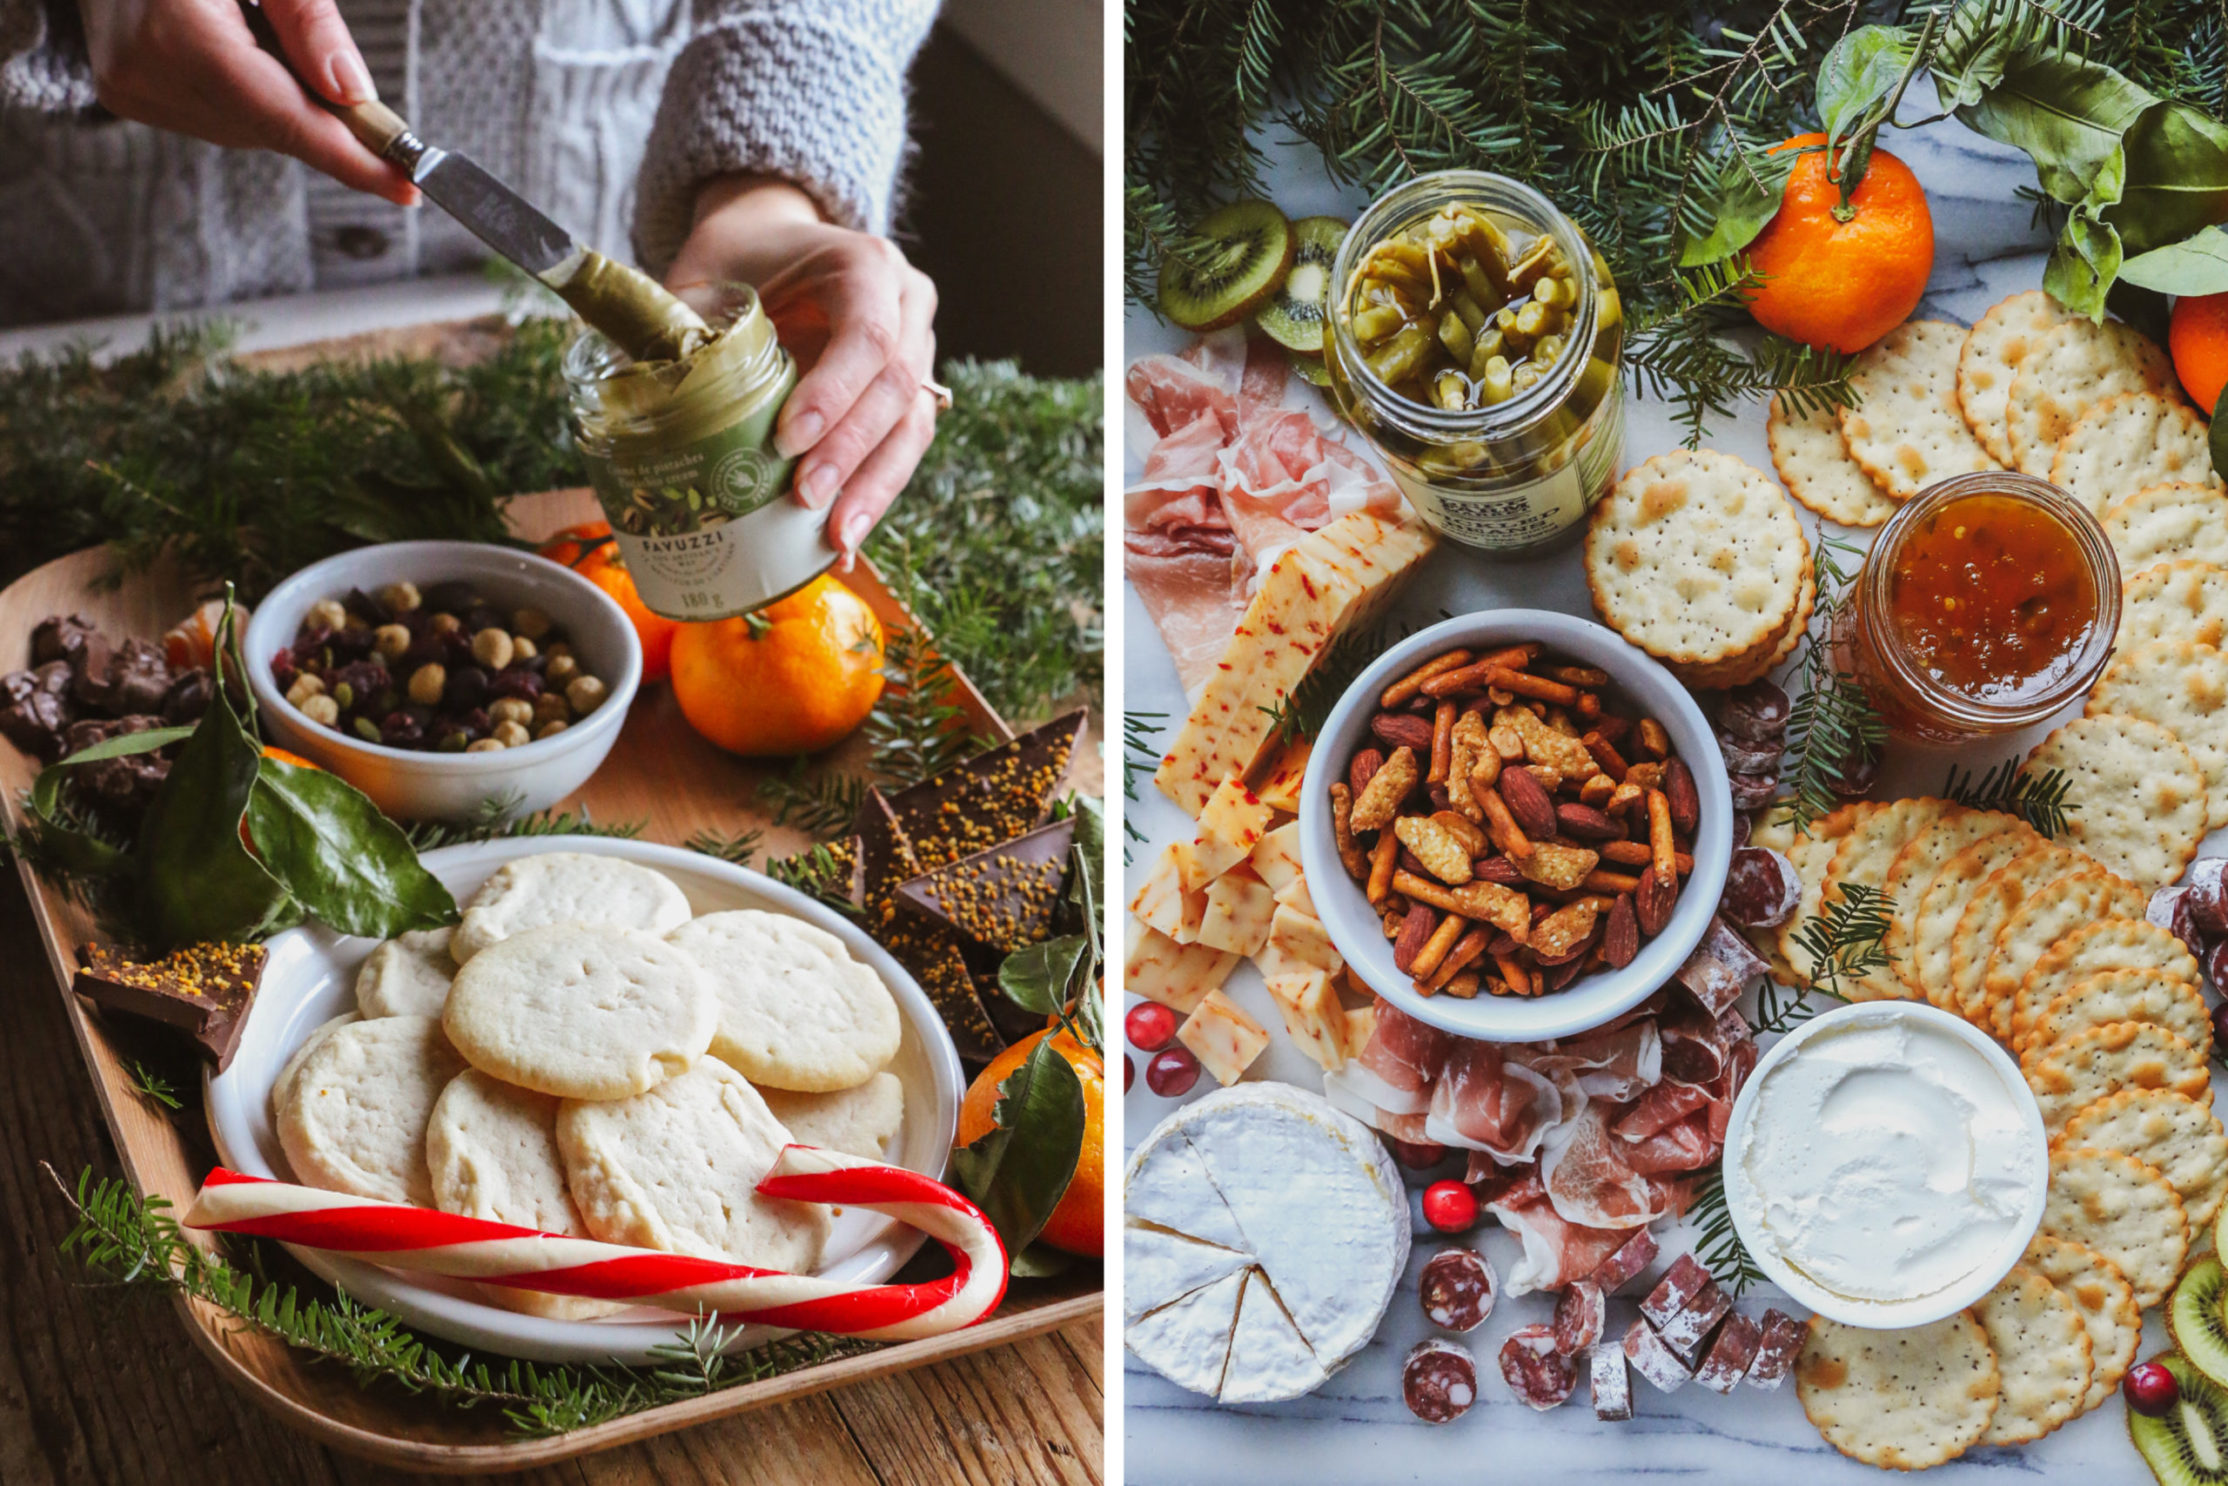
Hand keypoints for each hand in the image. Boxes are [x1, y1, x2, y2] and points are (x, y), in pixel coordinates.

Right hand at [76, 0, 415, 204]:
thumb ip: (309, 23)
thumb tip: (352, 93)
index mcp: (178, 33)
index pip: (284, 119)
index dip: (352, 159)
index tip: (408, 186)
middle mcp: (146, 73)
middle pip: (271, 129)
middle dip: (324, 117)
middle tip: (359, 96)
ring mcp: (132, 90)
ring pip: (249, 129)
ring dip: (283, 99)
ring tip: (263, 30)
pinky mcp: (129, 94)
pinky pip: (218, 116)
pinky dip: (250, 95)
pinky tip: (240, 46)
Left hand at [665, 176, 939, 562]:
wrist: (774, 241)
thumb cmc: (740, 258)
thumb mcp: (706, 273)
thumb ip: (680, 321)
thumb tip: (632, 391)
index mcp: (866, 267)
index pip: (868, 336)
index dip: (834, 393)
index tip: (788, 440)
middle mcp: (907, 307)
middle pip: (898, 390)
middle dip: (850, 454)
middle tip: (805, 500)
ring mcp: (917, 353)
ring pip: (912, 429)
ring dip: (873, 489)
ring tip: (836, 539)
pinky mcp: (908, 397)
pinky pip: (901, 450)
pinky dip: (871, 496)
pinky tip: (842, 540)